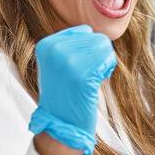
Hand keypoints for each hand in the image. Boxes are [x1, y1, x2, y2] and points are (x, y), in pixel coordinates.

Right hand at [27, 25, 117, 154]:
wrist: (60, 123)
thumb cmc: (65, 94)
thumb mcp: (58, 63)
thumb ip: (71, 45)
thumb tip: (91, 31)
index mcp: (47, 45)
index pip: (85, 31)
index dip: (89, 50)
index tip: (79, 68)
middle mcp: (55, 49)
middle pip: (97, 38)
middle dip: (98, 58)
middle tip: (87, 77)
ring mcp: (68, 61)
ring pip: (105, 46)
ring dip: (104, 64)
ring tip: (91, 79)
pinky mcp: (82, 74)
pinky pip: (108, 60)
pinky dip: (107, 71)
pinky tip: (96, 83)